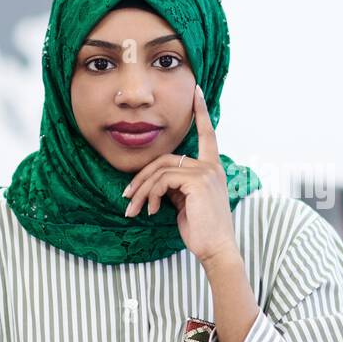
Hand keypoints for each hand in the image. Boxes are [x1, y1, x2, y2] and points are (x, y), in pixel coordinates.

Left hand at [121, 84, 237, 266]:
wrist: (215, 249)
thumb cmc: (201, 230)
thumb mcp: (186, 203)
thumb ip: (176, 184)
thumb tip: (156, 180)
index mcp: (213, 168)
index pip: (207, 135)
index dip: (201, 113)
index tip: (196, 92)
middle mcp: (212, 166)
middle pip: (166, 158)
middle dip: (141, 177)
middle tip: (126, 197)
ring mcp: (206, 172)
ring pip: (160, 169)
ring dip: (141, 190)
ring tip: (133, 209)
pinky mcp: (197, 181)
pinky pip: (162, 180)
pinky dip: (150, 195)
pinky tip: (151, 210)